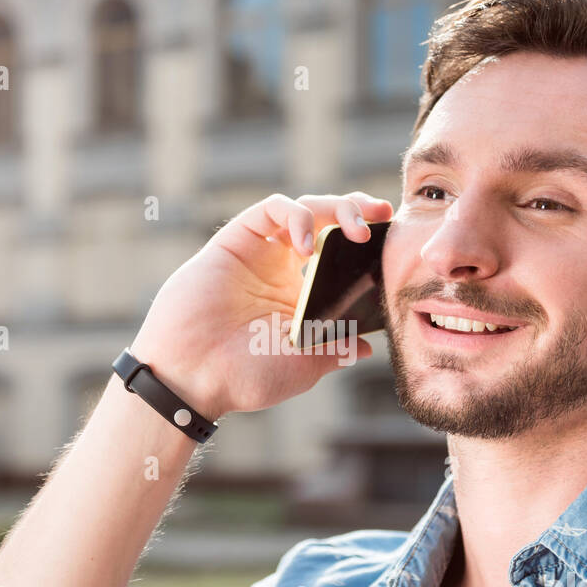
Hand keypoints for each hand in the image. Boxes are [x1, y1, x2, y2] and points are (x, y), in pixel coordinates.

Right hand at [128, 192, 395, 420]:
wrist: (191, 377)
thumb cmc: (244, 378)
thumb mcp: (304, 367)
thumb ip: (335, 350)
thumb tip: (368, 346)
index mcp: (305, 298)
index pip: (345, 258)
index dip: (370, 245)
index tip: (395, 240)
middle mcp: (286, 270)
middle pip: (330, 224)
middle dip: (359, 213)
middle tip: (381, 217)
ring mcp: (262, 253)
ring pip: (305, 209)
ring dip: (335, 208)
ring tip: (354, 231)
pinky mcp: (236, 239)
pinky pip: (271, 210)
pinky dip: (295, 216)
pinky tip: (305, 244)